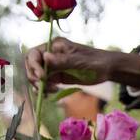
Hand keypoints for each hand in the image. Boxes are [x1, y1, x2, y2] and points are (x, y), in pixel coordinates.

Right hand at [24, 38, 139, 91]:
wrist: (108, 69)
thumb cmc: (96, 61)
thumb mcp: (80, 61)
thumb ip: (63, 60)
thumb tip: (44, 56)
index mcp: (54, 46)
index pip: (34, 54)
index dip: (33, 65)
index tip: (42, 77)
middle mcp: (51, 55)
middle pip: (32, 65)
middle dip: (34, 77)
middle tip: (43, 87)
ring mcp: (53, 66)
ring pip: (37, 75)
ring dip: (39, 85)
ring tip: (50, 92)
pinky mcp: (58, 76)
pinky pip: (45, 82)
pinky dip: (44, 89)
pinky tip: (50, 94)